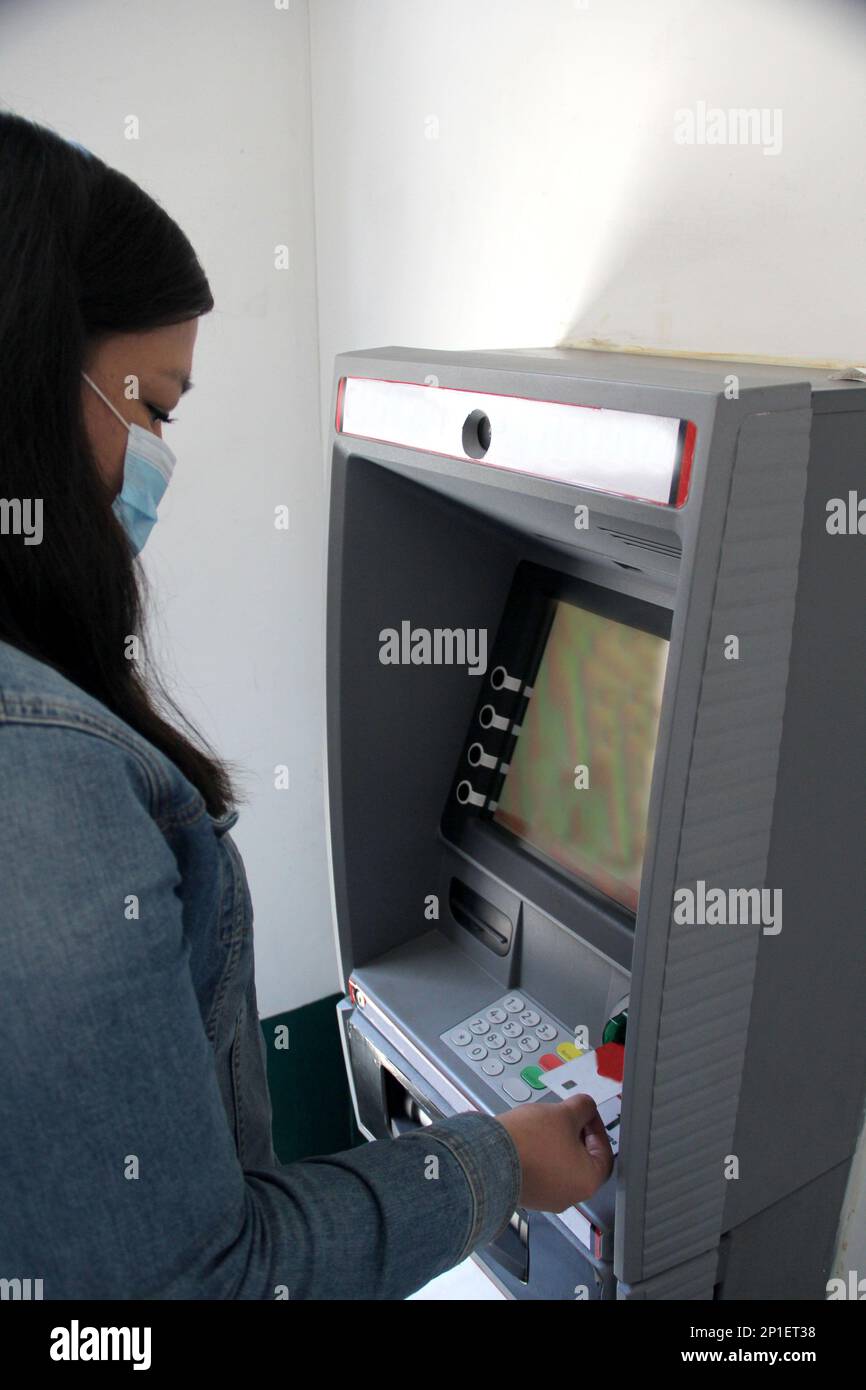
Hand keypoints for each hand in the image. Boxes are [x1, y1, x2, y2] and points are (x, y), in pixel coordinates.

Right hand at [495, 1093, 612, 1210]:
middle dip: (575, 1134)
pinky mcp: (528, 1194)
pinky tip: (530, 1139)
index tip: (586, 1113)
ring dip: (556, 1144)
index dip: (596, 1126)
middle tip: (566, 1116)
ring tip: (544, 1125)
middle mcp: (570, 1195)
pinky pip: (541, 1172)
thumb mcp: (563, 1113)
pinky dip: (540, 1155)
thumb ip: (583, 1107)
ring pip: (560, 1166)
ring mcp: (547, 1197)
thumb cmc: (528, 1143)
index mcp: (587, 1180)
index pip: (604, 1151)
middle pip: (582, 1160)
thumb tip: (586, 1106)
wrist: (487, 1159)